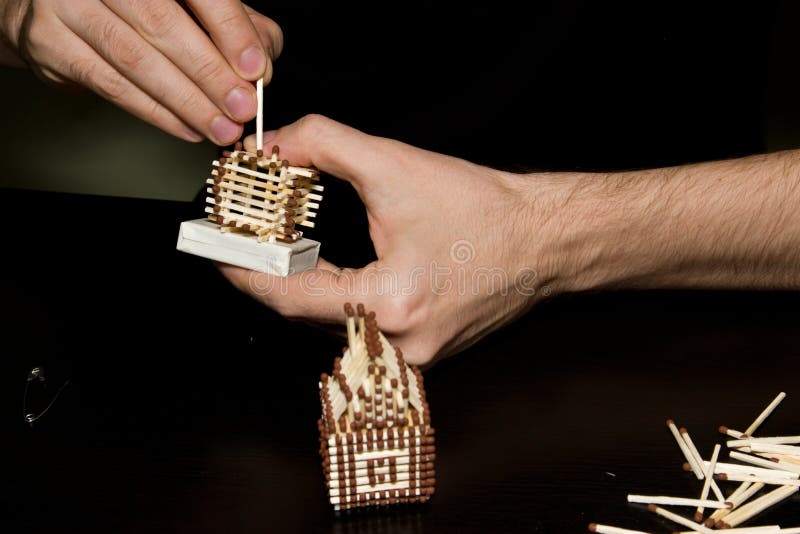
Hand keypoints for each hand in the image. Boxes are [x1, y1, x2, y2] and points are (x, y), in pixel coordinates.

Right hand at [1, 0, 282, 143]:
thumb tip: (262, 64)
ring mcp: (69, 4)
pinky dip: (156, 113)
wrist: (59, 4)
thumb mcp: (195, 3)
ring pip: (135, 59)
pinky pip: (111, 85)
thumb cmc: (143, 4)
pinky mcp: (51, 42)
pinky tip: (187, 127)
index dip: (229, 29)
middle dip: (210, 74)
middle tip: (242, 108)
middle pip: (162, 25)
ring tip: (220, 127)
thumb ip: (237, 24)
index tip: (255, 68)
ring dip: (186, 102)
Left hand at [218, 115, 569, 364]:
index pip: (288, 299)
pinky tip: (324, 274)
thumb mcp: (394, 166)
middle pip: (303, 318)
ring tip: (279, 254)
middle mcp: (398, 346)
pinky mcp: (422, 355)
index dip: (244, 273)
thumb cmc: (483, 212)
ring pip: (329, 330)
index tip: (218, 253)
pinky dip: (333, 305)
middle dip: (269, 279)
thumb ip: (324, 146)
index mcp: (388, 306)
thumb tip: (277, 148)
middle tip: (245, 243)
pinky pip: (358, 335)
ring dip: (300, 292)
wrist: (541, 241)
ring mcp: (412, 358)